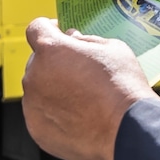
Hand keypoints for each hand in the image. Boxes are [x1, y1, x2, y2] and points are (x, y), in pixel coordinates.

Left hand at [20, 17, 152, 159]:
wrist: (126, 131)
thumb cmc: (122, 88)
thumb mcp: (112, 48)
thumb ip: (86, 40)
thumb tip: (74, 40)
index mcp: (51, 49)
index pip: (36, 28)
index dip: (48, 28)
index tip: (58, 33)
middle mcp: (35, 75)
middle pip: (37, 61)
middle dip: (54, 61)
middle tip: (78, 70)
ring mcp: (33, 104)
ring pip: (38, 88)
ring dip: (53, 88)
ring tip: (82, 98)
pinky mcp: (36, 128)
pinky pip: (40, 113)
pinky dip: (53, 112)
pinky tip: (78, 116)